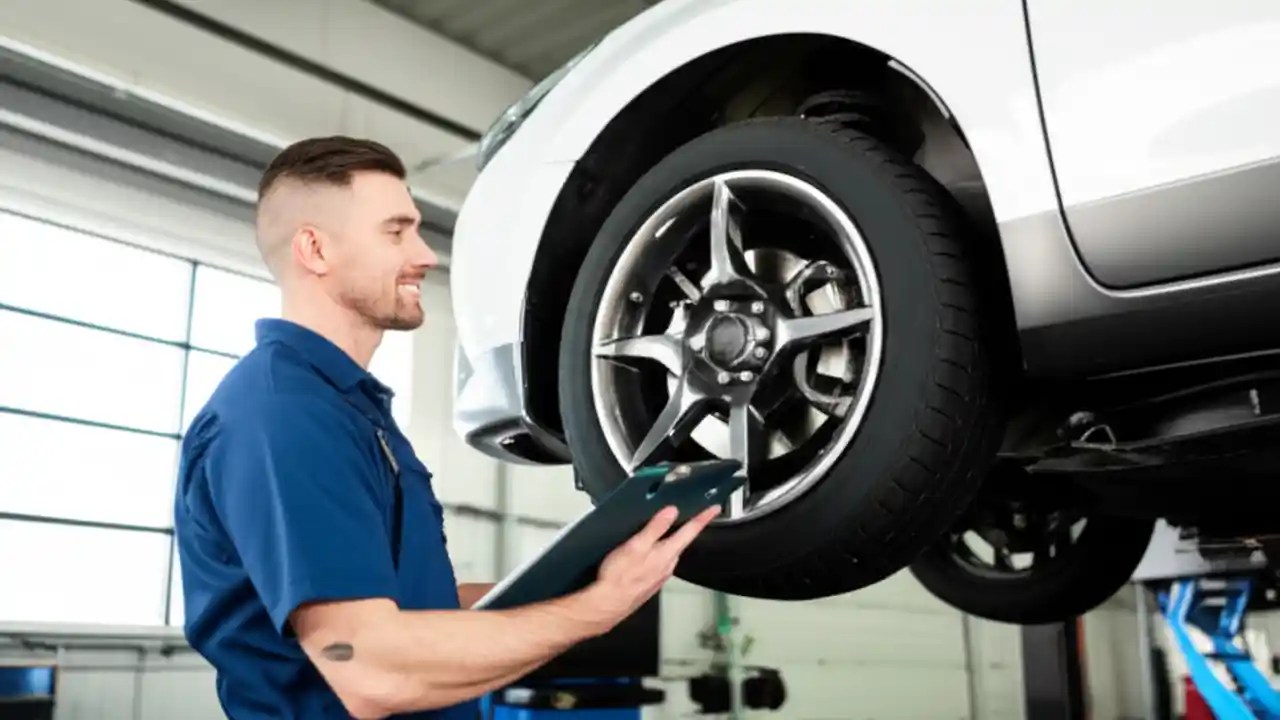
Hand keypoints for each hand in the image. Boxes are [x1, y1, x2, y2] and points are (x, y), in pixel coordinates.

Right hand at [576, 504, 720, 633]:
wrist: (609, 604)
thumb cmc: (619, 576)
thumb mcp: (636, 545)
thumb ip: (656, 528)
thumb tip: (671, 511)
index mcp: (667, 553)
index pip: (691, 531)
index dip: (704, 518)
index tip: (715, 508)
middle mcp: (668, 565)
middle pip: (682, 541)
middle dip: (686, 528)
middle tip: (689, 515)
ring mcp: (660, 575)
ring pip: (670, 553)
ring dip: (671, 541)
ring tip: (666, 531)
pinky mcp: (651, 582)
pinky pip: (660, 563)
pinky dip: (659, 554)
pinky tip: (648, 553)